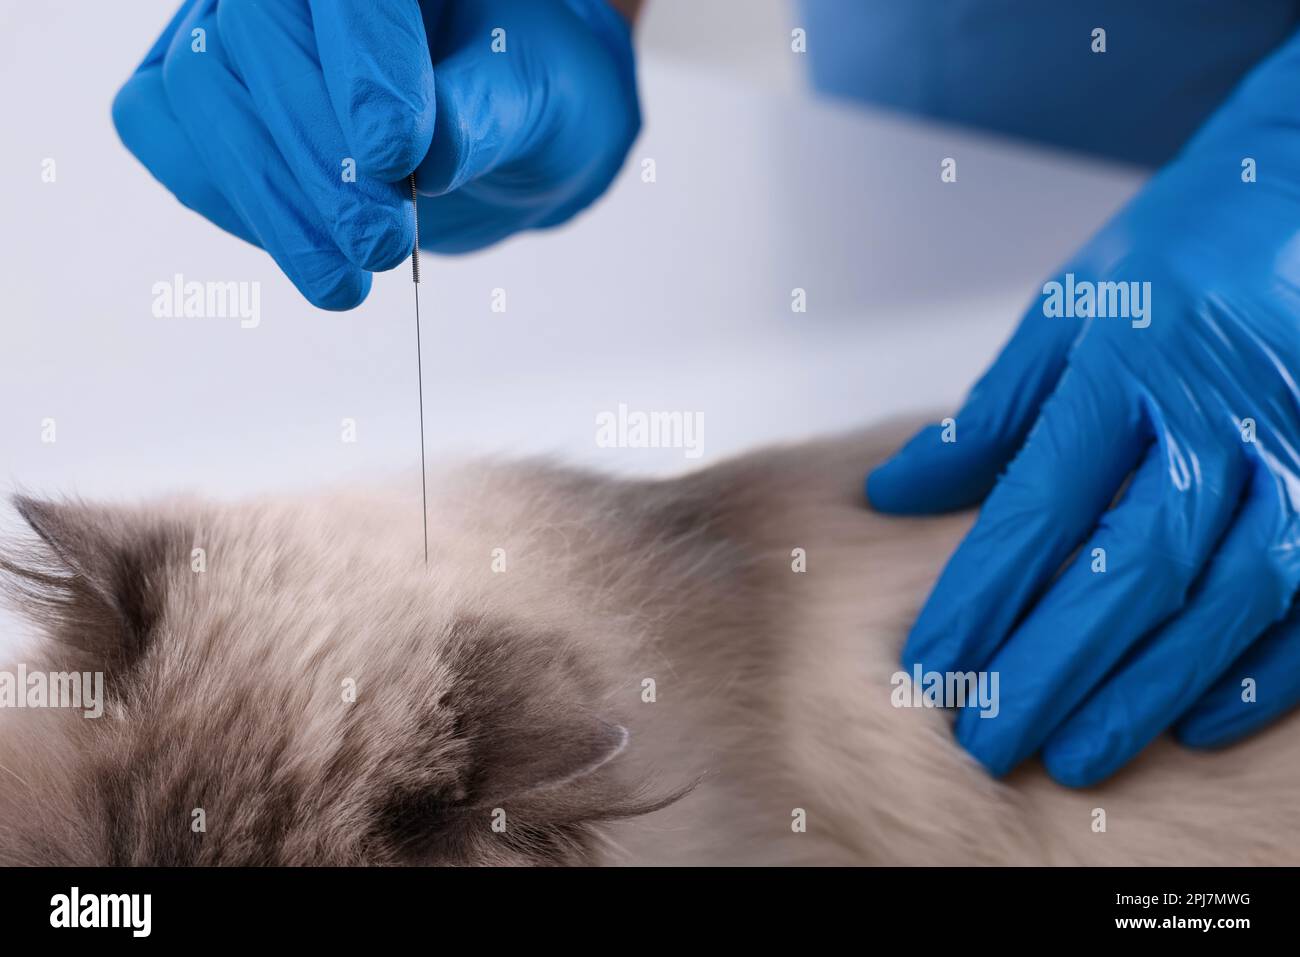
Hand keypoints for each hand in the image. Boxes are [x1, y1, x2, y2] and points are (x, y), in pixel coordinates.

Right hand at [112, 0, 638, 309]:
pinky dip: (223, 197)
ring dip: (270, 199)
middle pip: (257, 35)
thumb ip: (489, 109)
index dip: (362, 66)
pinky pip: (162, 131)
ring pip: (199, 90)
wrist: (494, 133)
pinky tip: (302, 250)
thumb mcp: (535, 93)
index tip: (395, 154)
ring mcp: (229, 28)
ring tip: (349, 277)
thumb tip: (436, 151)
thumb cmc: (517, 89)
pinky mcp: (196, 96)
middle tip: (381, 241)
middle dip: (319, 156)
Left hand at [867, 34, 1299, 785]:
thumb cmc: (1181, 257)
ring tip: (1080, 754)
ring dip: (1148, 691)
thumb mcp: (1070, 312)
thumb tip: (896, 492)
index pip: (1036, 512)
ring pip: (1222, 602)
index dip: (980, 600)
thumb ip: (990, 415)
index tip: (933, 668)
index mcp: (1124, 370)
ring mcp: (1295, 458)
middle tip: (993, 743)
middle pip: (1126, 573)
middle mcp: (1213, 421)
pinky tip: (1200, 721)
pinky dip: (1261, 671)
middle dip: (1055, 672)